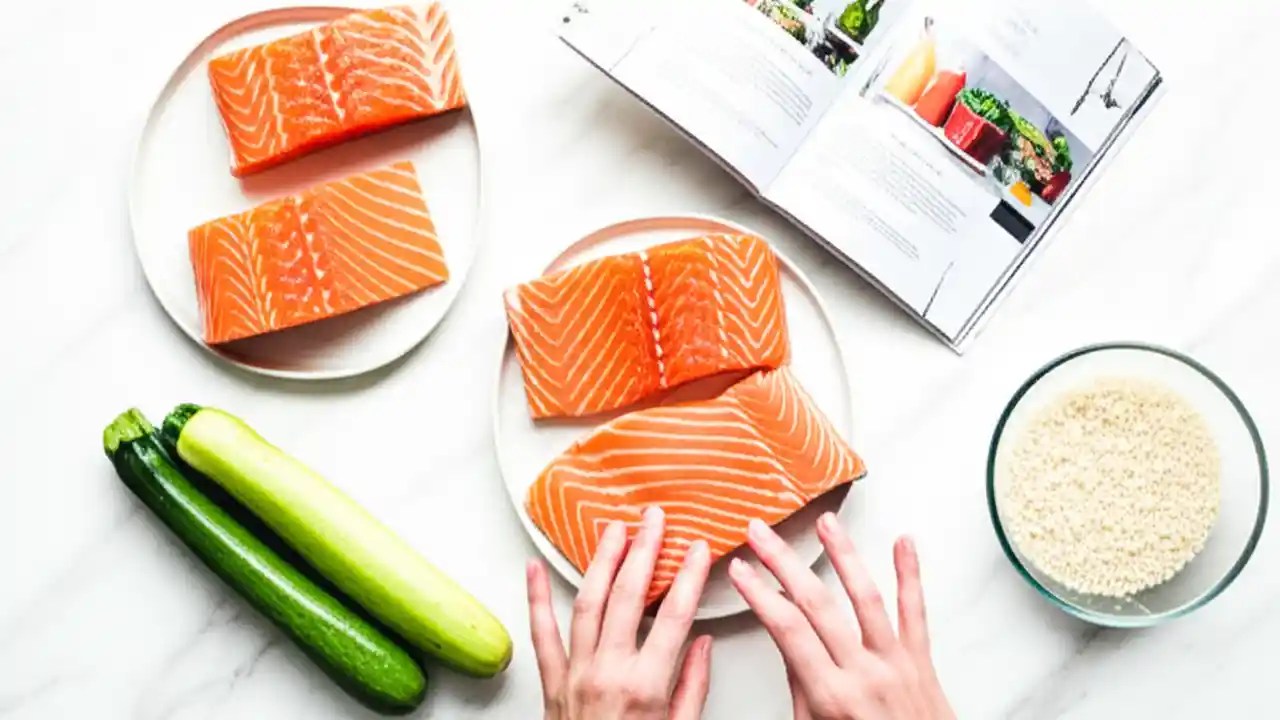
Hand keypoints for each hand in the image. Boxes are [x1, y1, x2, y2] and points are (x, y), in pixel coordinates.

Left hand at [527, 506, 713, 718]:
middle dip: (644, 550)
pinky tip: (532, 569)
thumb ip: (692, 688)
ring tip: (612, 529)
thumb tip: (703, 644)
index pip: (676, 616)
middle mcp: (608, 673)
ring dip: (601, 561)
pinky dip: (535, 599)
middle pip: (630, 596)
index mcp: (646, 686)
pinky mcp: (550, 685)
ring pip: (588, 604)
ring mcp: (575, 675)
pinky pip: (541, 635)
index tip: (701, 548)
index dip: (690, 577)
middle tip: (654, 517)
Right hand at [729, 513, 953, 719]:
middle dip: (784, 562)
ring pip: (866, 598)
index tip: (739, 569)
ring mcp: (896, 666)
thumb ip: (800, 688)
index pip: (787, 630)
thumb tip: (784, 641)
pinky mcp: (923, 663)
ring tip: (826, 521)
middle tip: (761, 532)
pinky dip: (910, 574)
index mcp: (831, 697)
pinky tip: (904, 542)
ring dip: (844, 555)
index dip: (759, 595)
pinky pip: (916, 613)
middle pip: (817, 605)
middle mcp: (864, 675)